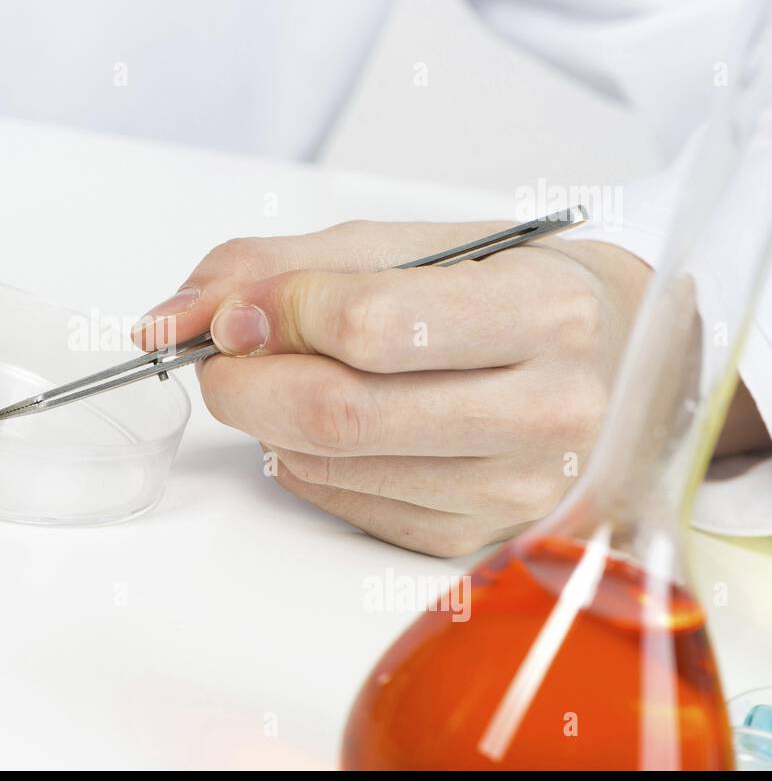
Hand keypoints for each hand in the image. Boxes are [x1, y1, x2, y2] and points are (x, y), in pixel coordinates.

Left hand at [133, 221, 652, 555]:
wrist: (613, 356)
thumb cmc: (508, 287)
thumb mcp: (408, 243)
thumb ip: (281, 267)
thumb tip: (166, 322)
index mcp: (542, 310)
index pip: (368, 324)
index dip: (274, 314)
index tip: (234, 312)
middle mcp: (546, 410)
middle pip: (339, 412)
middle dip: (245, 382)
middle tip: (226, 357)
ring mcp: (517, 489)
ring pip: (333, 466)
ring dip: (270, 423)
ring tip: (289, 383)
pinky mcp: (479, 538)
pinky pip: (347, 506)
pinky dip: (304, 465)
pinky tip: (329, 431)